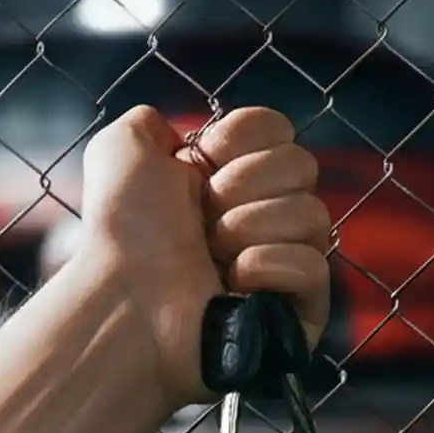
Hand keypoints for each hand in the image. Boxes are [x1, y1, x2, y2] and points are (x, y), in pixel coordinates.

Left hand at [77, 105, 330, 407]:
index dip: (241, 139)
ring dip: (250, 227)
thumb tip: (180, 134)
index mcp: (227, 177)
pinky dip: (267, 267)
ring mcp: (285, 262)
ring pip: (311, 213)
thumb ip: (149, 124)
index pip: (277, 129)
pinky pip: (312, 265)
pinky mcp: (300, 309)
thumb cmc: (124, 232)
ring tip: (214, 255)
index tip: (204, 161)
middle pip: (301, 164)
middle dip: (245, 184)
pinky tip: (233, 284)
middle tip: (205, 216)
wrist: (128, 298)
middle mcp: (261, 214)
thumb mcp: (121, 152)